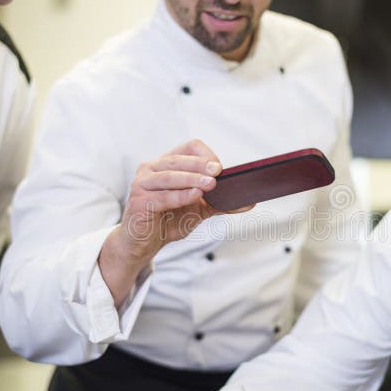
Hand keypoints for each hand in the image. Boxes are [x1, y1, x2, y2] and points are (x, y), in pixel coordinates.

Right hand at [100, 140, 227, 304]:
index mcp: (167, 163)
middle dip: (200, 165)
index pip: (189, 147)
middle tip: (219, 172)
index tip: (220, 169)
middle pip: (179, 159)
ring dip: (192, 179)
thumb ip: (221, 203)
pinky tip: (195, 196)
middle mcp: (152, 168)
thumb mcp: (199, 209)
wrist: (144, 243)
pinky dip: (180, 195)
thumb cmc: (169, 219)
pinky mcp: (139, 201)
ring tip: (211, 184)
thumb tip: (250, 203)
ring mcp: (142, 183)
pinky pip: (163, 196)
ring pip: (170, 175)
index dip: (205, 156)